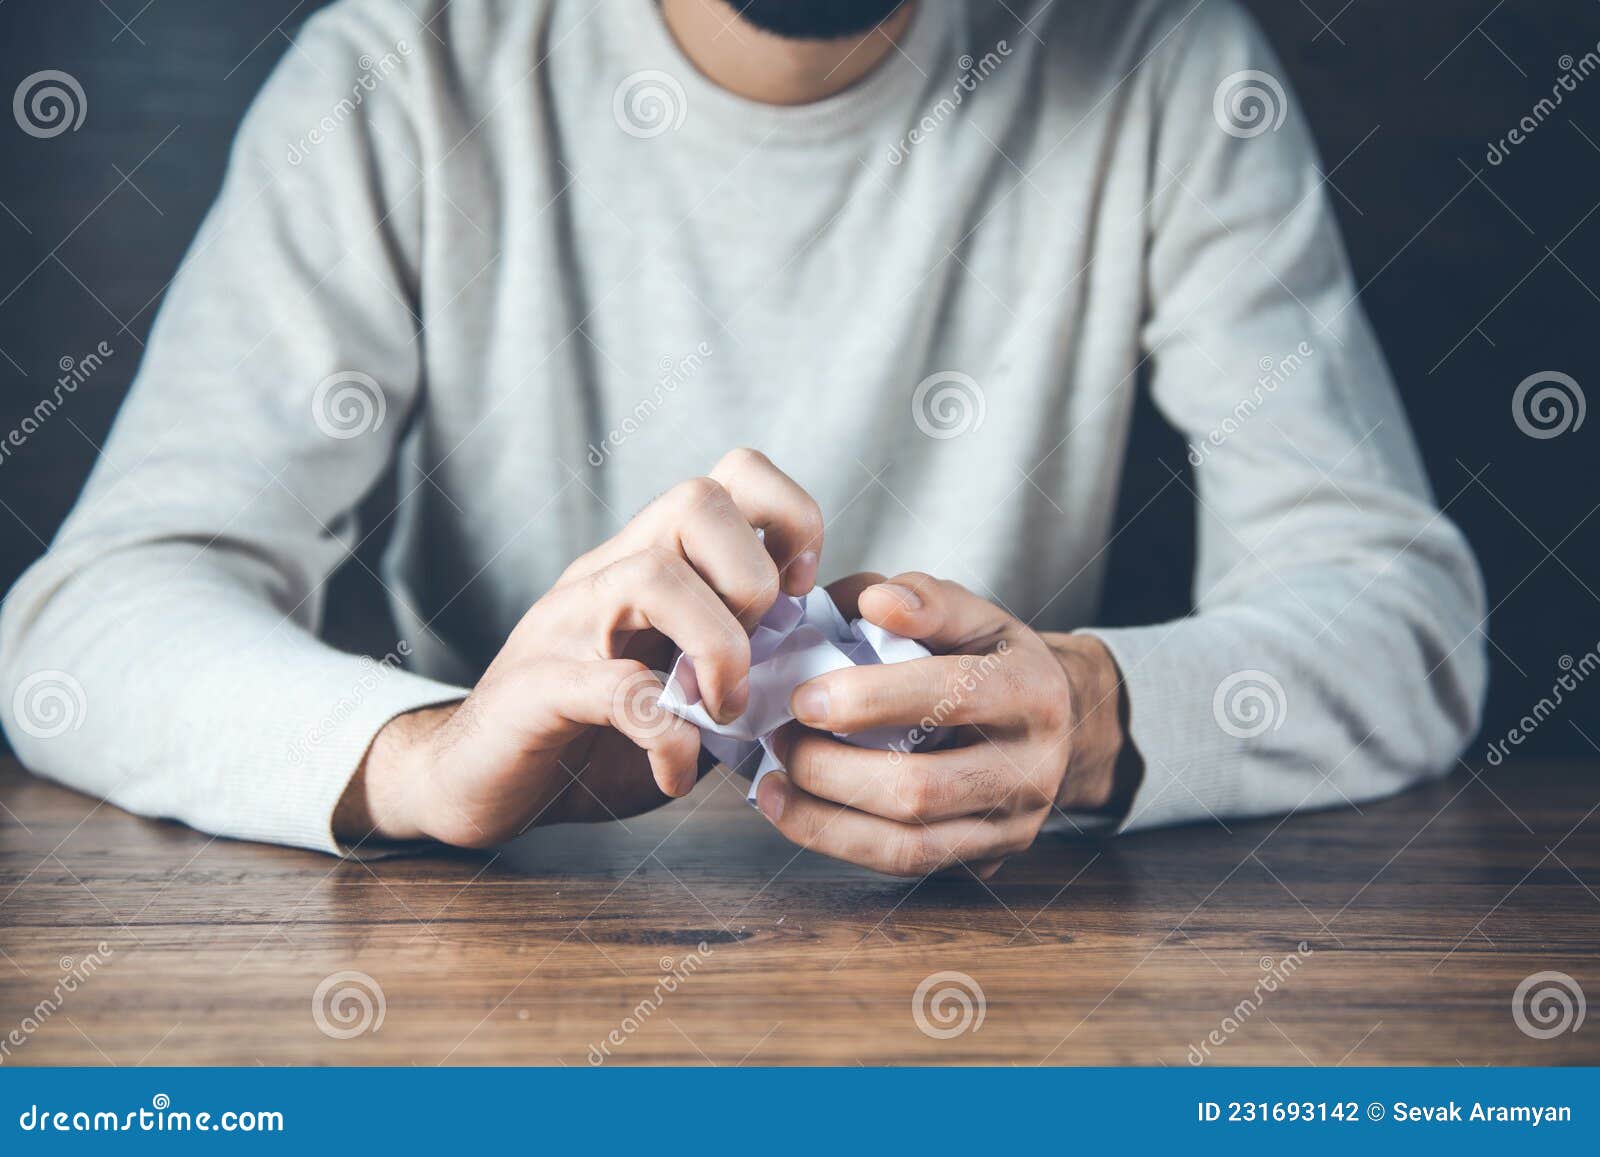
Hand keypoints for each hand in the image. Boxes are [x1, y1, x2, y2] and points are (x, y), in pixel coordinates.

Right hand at [336, 449, 823, 847]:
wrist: (475, 779)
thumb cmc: (596, 732)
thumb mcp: (687, 682)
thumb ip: (751, 654)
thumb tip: (841, 633)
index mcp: (653, 562)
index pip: (732, 476)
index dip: (788, 518)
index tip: (801, 593)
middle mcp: (608, 574)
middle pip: (696, 499)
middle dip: (752, 578)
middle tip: (752, 654)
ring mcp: (567, 625)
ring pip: (651, 577)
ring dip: (715, 648)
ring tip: (721, 711)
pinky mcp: (536, 689)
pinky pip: (610, 686)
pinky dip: (662, 732)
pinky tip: (675, 770)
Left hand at [757, 572, 1136, 877]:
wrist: (1063, 726)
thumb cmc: (997, 661)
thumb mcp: (975, 614)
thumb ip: (925, 599)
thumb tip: (873, 601)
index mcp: (1030, 691)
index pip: (953, 696)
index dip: (871, 699)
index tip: (803, 697)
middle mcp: (1031, 768)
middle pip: (920, 787)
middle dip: (831, 769)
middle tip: (780, 737)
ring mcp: (1012, 825)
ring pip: (908, 844)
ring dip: (824, 819)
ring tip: (773, 784)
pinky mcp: (987, 857)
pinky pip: (905, 864)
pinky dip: (841, 843)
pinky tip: (797, 813)